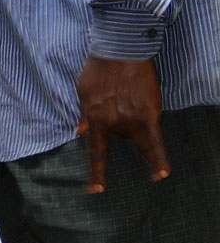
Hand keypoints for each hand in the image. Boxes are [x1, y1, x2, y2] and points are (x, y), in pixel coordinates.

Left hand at [75, 56, 168, 193]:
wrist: (120, 52)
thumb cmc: (98, 68)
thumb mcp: (82, 90)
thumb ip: (83, 114)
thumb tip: (79, 132)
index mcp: (94, 117)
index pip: (96, 151)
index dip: (96, 172)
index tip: (96, 190)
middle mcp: (113, 123)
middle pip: (118, 136)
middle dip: (117, 122)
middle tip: (116, 98)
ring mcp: (132, 120)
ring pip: (135, 136)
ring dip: (133, 125)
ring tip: (132, 109)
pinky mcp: (150, 114)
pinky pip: (156, 141)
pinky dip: (159, 156)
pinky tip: (162, 172)